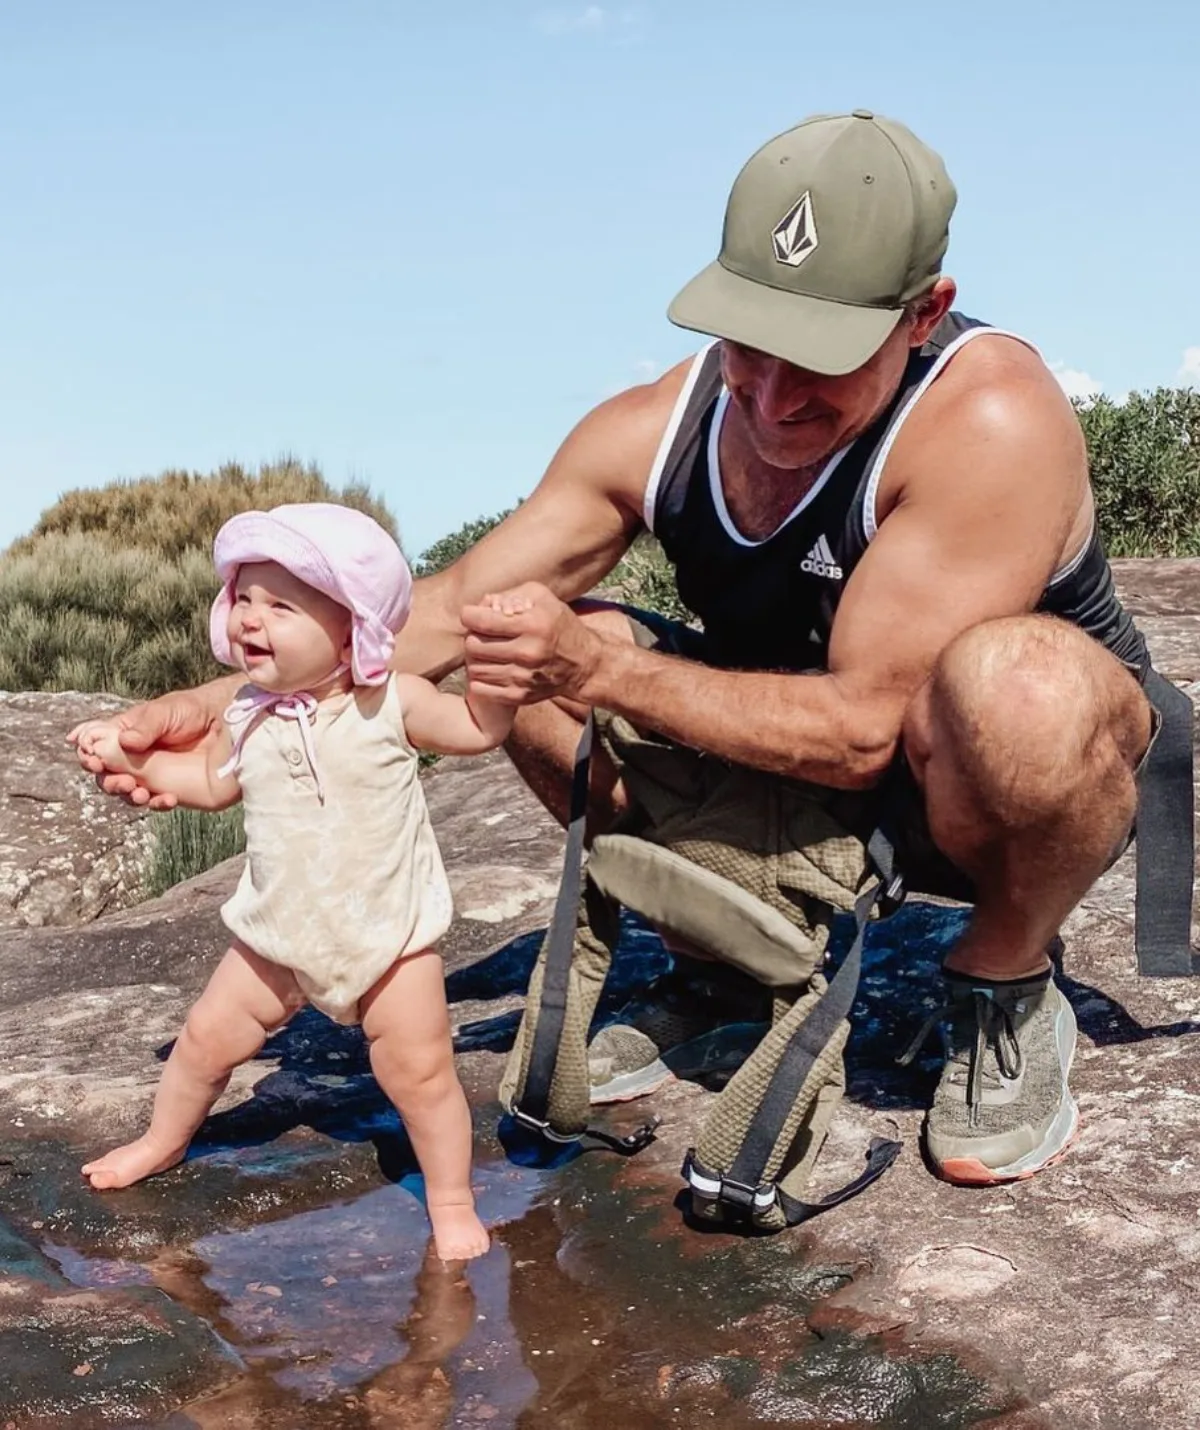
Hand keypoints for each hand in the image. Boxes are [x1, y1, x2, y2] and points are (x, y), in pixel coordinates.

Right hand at [67, 688, 223, 809]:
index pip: (97, 743)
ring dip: (126, 794)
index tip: (88, 756)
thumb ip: (145, 725)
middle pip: (107, 772)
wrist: (240, 723)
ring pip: (128, 791)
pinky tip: (165, 798)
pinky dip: (156, 804)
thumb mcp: (169, 709)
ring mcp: (156, 774)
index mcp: (130, 731)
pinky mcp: (177, 790)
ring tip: (137, 790)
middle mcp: (139, 755)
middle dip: (105, 777)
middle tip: (115, 777)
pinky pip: (157, 802)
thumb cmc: (203, 708)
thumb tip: (121, 741)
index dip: (88, 751)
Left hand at [461, 583, 602, 704]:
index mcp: (532, 625)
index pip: (481, 621)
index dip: (469, 615)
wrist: (583, 664)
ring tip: (486, 651)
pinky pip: (481, 688)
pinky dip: (479, 678)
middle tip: (480, 633)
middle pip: (473, 645)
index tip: (472, 615)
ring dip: (475, 658)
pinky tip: (490, 668)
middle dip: (472, 635)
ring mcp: (523, 677)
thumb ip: (511, 594)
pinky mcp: (520, 695)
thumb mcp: (542, 597)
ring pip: (474, 668)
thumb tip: (484, 603)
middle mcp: (527, 653)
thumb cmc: (559, 625)